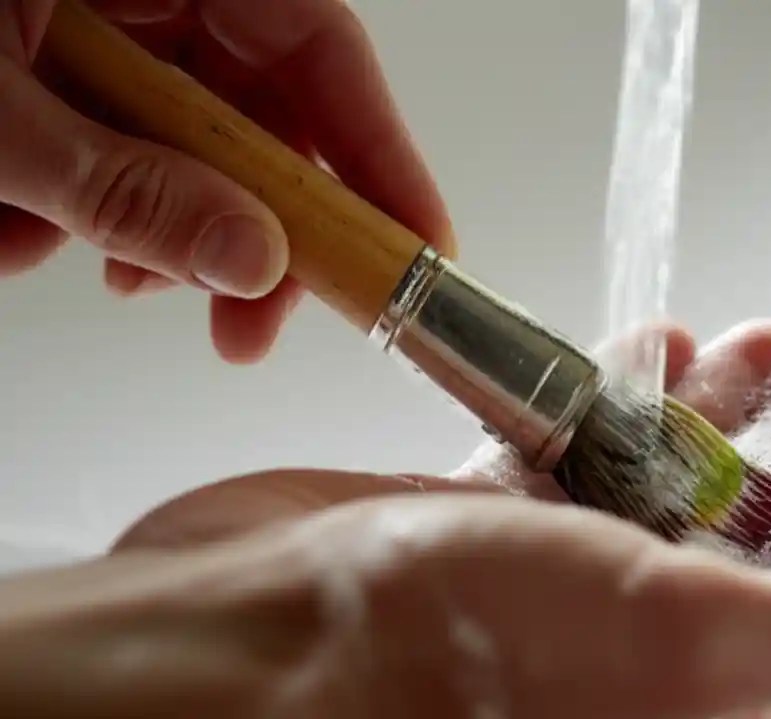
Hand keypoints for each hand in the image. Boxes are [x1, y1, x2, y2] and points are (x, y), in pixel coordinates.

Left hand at [0, 0, 450, 361]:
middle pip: (262, 113)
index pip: (316, 44)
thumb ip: (123, 188)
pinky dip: (89, 205)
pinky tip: (27, 235)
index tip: (416, 250)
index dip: (379, 149)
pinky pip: (116, 145)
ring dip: (160, 228)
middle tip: (253, 323)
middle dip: (256, 227)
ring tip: (116, 278)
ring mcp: (98, 27)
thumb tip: (255, 262)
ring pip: (189, 145)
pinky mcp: (56, 68)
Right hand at [105, 320, 770, 717]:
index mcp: (725, 679)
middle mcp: (654, 642)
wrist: (258, 653)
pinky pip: (580, 459)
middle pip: (768, 515)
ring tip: (765, 334)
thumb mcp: (703, 649)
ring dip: (728, 402)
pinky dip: (617, 401)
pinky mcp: (493, 539)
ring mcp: (571, 586)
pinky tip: (650, 351)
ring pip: (675, 478)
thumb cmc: (462, 663)